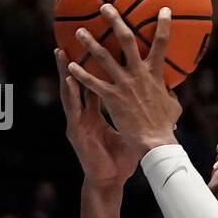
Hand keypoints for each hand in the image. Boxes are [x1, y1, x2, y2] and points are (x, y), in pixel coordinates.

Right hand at [57, 46, 141, 186]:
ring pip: (72, 91)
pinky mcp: (77, 131)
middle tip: (77, 37)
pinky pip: (74, 109)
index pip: (99, 82)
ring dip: (66, 71)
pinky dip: (71, 94)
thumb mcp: (131, 130)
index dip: (96, 66)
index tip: (99, 44)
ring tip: (61, 53)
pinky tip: (67, 79)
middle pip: (83, 80)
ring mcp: (81, 121)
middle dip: (78, 60)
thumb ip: (137, 113)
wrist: (110, 180)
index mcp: (101, 111)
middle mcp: (88, 112)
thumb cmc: (122, 158)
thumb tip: (156, 99)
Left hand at [65, 5, 182, 157]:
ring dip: (90, 43)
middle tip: (105, 7)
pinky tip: (70, 67)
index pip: (162, 44)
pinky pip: (93, 83)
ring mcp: (124, 84)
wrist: (155, 142)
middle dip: (116, 21)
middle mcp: (138, 74)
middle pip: (127, 41)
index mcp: (155, 74)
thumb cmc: (165, 125)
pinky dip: (81, 75)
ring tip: (79, 32)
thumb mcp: (173, 104)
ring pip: (104, 58)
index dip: (164, 25)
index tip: (164, 9)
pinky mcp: (112, 98)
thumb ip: (169, 92)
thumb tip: (170, 87)